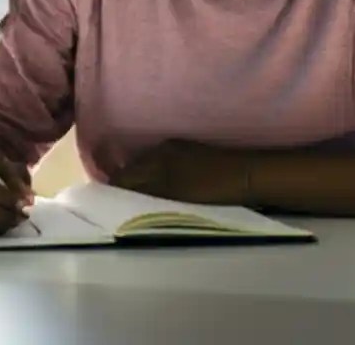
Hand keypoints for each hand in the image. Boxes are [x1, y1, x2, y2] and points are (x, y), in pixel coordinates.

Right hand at [108, 140, 252, 206]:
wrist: (248, 176)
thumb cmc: (209, 187)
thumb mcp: (172, 192)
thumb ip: (143, 190)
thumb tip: (114, 190)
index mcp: (157, 156)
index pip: (125, 175)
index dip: (114, 190)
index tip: (106, 206)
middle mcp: (165, 148)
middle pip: (136, 169)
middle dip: (125, 185)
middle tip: (118, 205)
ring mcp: (181, 150)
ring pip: (150, 167)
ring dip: (141, 182)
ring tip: (137, 201)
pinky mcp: (194, 156)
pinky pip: (164, 167)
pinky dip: (156, 179)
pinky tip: (160, 190)